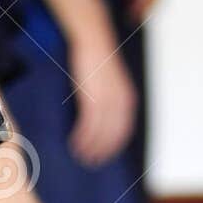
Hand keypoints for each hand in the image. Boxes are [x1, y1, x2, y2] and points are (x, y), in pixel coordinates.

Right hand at [67, 36, 136, 166]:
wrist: (93, 41)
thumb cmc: (98, 61)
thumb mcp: (109, 83)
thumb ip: (109, 99)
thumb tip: (101, 116)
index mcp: (127, 99)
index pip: (123, 130)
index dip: (113, 146)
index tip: (105, 157)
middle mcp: (120, 101)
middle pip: (112, 134)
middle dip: (102, 150)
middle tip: (91, 162)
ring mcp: (106, 99)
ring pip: (99, 131)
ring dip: (90, 146)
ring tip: (81, 156)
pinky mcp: (92, 96)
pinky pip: (88, 123)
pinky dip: (82, 136)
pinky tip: (75, 143)